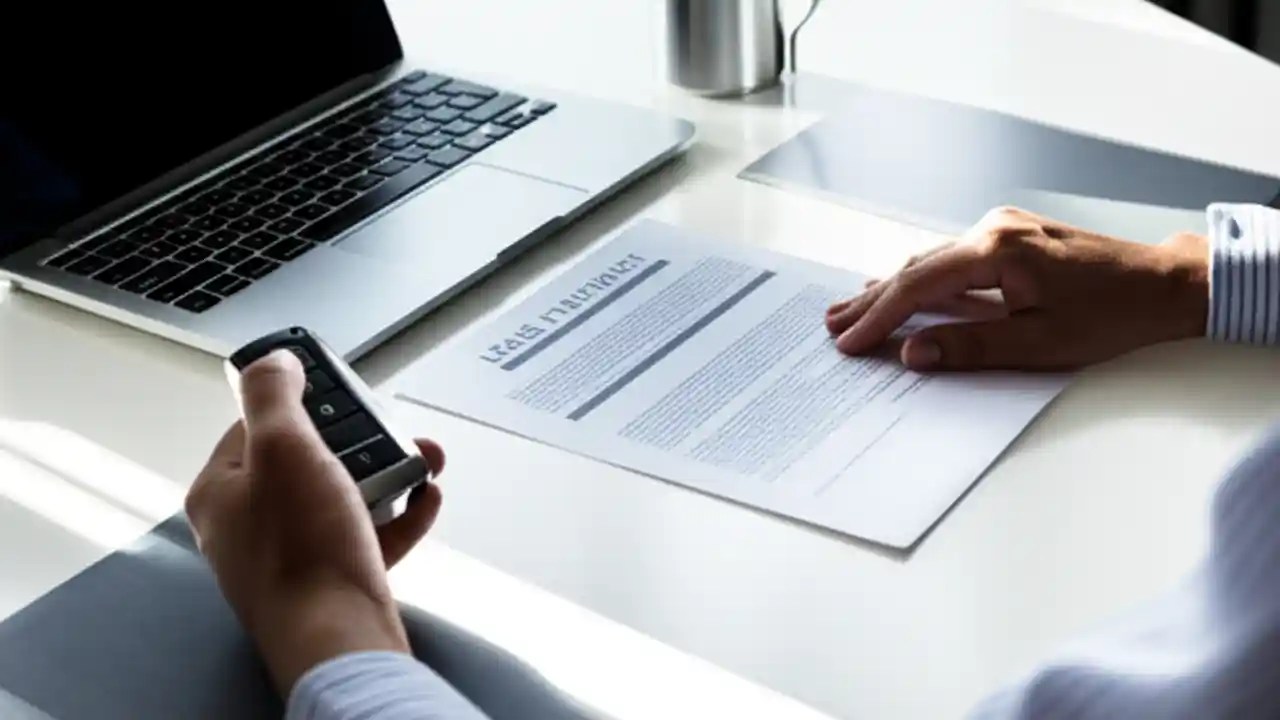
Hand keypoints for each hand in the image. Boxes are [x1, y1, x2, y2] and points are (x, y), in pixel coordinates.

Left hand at [186, 350, 445, 693]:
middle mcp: (249, 527)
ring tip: (425, 459)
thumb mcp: (282, 447)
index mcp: (222, 493)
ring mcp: (291, 557)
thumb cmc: (302, 546)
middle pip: (308, 461)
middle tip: (394, 428)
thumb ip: (273, 394)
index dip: (301, 403)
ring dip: (389, 472)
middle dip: (362, 439)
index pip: (254, 426)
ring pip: (342, 497)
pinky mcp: (331, 581)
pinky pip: (368, 536)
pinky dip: (399, 515)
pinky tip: (426, 499)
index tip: (341, 393)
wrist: (338, 636)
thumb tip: (272, 361)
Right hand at [825, 207, 1208, 370]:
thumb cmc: (1113, 314)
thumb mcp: (1039, 343)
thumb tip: (913, 352)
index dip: (878, 317)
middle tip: (831, 324)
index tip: (849, 342)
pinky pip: (951, 257)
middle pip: (915, 267)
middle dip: (872, 299)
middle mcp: (993, 228)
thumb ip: (969, 346)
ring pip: (930, 260)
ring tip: (850, 308)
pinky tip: (899, 286)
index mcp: (997, 250)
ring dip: (891, 287)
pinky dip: (921, 278)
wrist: (1165, 284)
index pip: (918, 285)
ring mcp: (1002, 227)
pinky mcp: (1011, 235)